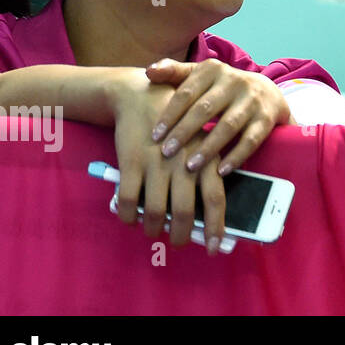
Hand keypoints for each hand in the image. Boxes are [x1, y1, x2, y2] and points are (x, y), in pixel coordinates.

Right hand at [109, 71, 226, 252]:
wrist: (143, 96)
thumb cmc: (179, 127)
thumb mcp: (199, 144)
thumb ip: (205, 174)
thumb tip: (205, 216)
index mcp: (206, 157)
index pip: (216, 198)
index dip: (214, 227)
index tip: (212, 248)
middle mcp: (183, 163)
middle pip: (183, 212)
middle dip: (180, 235)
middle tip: (177, 243)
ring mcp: (156, 164)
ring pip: (154, 212)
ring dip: (153, 229)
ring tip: (153, 232)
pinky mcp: (131, 163)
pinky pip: (129, 201)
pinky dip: (128, 217)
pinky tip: (130, 219)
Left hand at [146, 59, 291, 175]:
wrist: (268, 93)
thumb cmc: (222, 88)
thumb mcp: (200, 75)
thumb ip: (174, 72)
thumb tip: (148, 72)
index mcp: (213, 69)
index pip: (186, 92)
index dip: (169, 115)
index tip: (154, 136)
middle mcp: (235, 80)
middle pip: (205, 108)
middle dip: (184, 132)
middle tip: (166, 153)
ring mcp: (253, 99)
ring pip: (228, 125)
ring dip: (208, 147)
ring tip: (190, 166)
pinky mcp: (267, 117)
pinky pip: (251, 139)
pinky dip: (236, 156)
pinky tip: (220, 171)